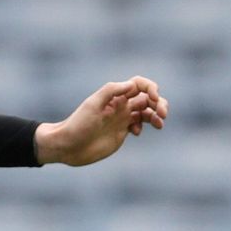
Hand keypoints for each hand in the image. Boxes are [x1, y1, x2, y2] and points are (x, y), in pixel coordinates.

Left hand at [35, 76, 167, 166]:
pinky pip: (139, 125)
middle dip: (159, 103)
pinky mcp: (121, 132)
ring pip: (146, 112)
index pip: (138, 84)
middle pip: (147, 98)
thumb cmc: (78, 125)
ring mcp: (121, 119)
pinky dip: (144, 126)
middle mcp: (120, 105)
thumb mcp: (92, 105)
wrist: (69, 146)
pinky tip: (135, 133)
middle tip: (162, 114)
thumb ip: (111, 91)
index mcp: (115, 96)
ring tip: (159, 124)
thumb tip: (132, 84)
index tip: (153, 99)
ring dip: (156, 115)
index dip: (150, 87)